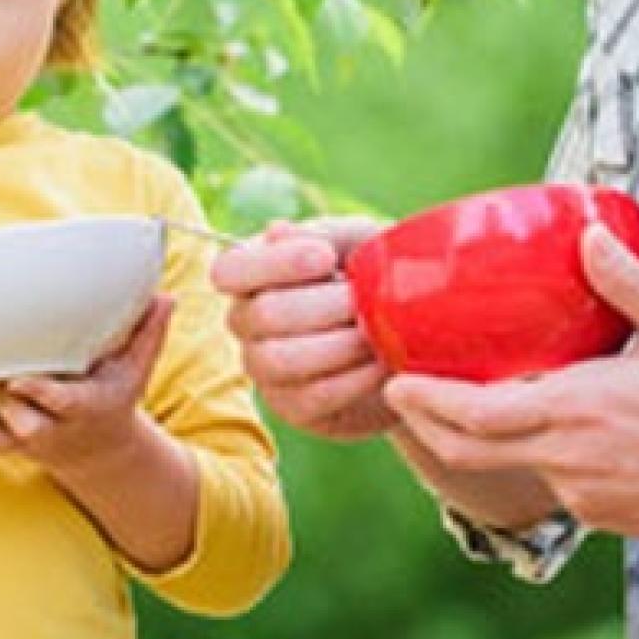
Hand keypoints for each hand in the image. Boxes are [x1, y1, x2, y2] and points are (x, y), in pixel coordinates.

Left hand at [0, 294, 174, 470]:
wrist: (94, 450)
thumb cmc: (113, 398)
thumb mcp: (137, 370)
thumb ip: (148, 334)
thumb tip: (166, 296)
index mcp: (83, 408)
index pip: (60, 402)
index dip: (41, 395)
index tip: (21, 381)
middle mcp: (47, 426)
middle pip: (16, 417)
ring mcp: (17, 435)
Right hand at [211, 218, 393, 439]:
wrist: (409, 338)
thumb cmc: (373, 278)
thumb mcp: (358, 242)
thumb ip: (322, 233)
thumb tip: (277, 232)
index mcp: (253, 275)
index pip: (229, 269)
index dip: (273, 263)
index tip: (325, 256)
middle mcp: (247, 322)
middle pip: (263, 314)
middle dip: (325, 305)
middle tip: (365, 298)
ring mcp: (264, 368)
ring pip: (283, 359)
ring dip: (340, 343)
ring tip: (375, 329)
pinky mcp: (294, 407)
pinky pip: (316, 394)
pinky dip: (356, 377)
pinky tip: (381, 360)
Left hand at [382, 224, 638, 544]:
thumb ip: (627, 281)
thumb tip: (587, 233)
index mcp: (576, 410)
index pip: (474, 414)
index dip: (425, 401)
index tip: (395, 380)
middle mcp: (567, 459)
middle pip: (467, 451)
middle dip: (427, 424)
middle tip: (405, 395)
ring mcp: (583, 495)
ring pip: (513, 467)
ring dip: (485, 441)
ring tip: (474, 404)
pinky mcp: (604, 517)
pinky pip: (555, 484)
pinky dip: (538, 458)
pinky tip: (554, 433)